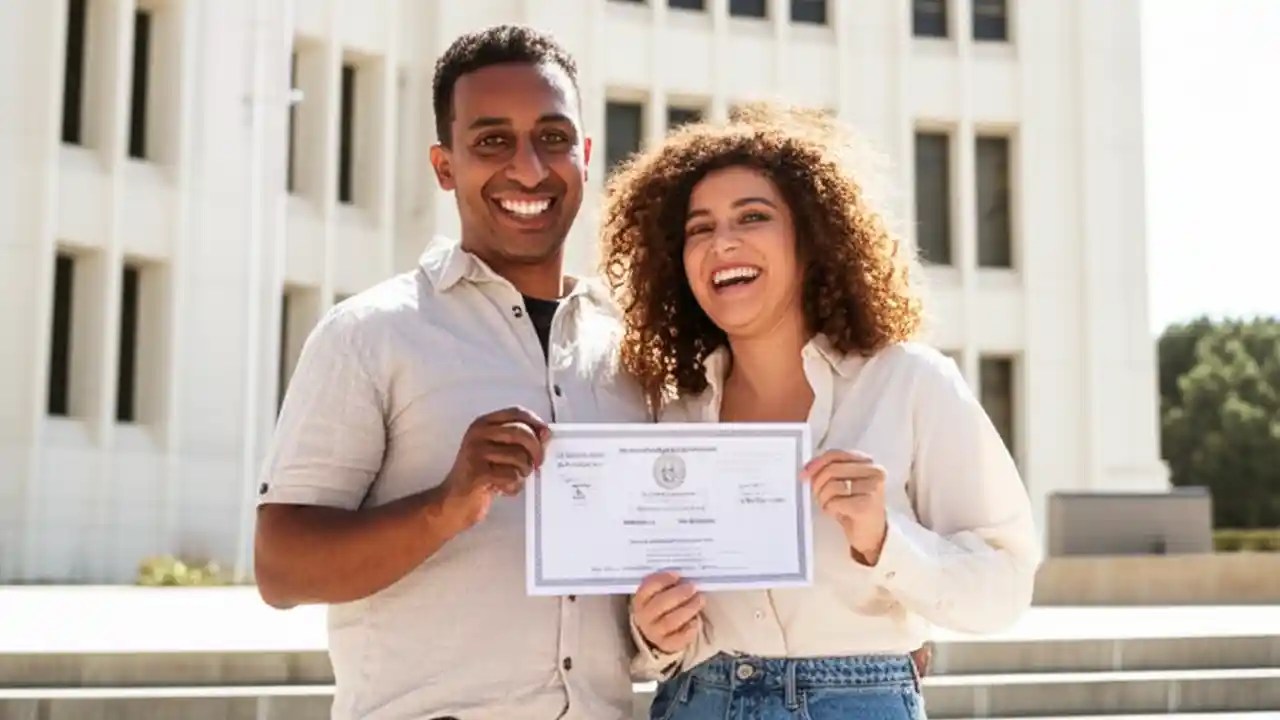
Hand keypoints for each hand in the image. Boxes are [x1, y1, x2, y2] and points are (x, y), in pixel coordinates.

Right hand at [437, 406, 549, 531]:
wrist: (453, 502)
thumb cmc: (480, 476)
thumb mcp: (498, 453)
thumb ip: (520, 441)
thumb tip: (545, 434)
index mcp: (483, 424)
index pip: (516, 412)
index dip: (535, 422)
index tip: (546, 435)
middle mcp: (478, 434)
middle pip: (521, 433)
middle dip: (536, 451)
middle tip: (537, 464)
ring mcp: (476, 452)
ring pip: (519, 456)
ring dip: (523, 472)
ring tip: (513, 478)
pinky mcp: (478, 473)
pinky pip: (511, 476)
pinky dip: (513, 486)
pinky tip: (503, 489)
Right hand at [631, 571, 703, 654]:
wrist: (656, 633)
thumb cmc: (660, 607)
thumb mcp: (657, 594)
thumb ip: (666, 585)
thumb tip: (683, 577)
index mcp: (640, 600)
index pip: (648, 588)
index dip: (663, 580)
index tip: (677, 575)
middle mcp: (644, 617)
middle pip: (660, 604)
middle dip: (679, 594)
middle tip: (693, 588)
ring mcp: (654, 633)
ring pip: (670, 621)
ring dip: (688, 609)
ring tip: (700, 600)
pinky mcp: (666, 645)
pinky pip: (678, 639)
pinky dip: (688, 630)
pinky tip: (695, 621)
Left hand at [802, 449, 887, 565]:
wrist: (872, 534)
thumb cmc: (855, 507)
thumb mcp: (842, 483)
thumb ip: (828, 471)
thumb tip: (808, 468)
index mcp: (867, 463)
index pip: (836, 454)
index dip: (817, 463)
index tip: (805, 473)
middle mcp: (874, 472)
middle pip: (832, 469)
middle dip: (818, 484)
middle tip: (817, 495)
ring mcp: (873, 489)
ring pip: (832, 486)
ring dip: (824, 499)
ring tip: (831, 506)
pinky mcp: (867, 506)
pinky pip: (834, 503)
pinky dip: (830, 510)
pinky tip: (839, 514)